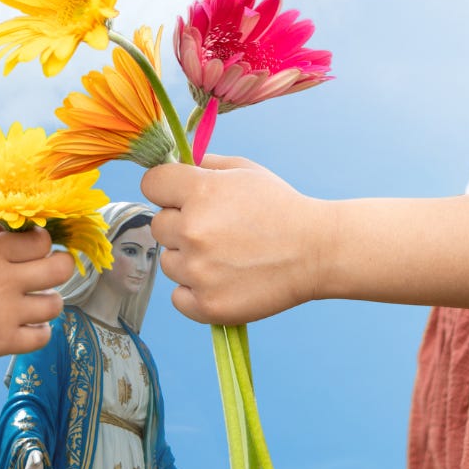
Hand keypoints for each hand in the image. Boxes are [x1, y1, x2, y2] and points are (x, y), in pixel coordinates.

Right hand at [0, 220, 75, 371]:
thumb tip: (5, 224)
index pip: (41, 240)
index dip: (43, 243)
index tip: (36, 249)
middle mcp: (4, 279)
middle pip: (59, 268)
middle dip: (61, 267)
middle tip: (51, 271)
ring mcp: (6, 312)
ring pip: (54, 304)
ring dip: (49, 302)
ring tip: (37, 301)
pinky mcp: (2, 341)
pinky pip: (41, 337)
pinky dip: (39, 332)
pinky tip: (28, 326)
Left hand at [141, 155, 326, 324]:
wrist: (317, 252)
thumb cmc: (281, 209)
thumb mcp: (245, 171)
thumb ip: (204, 164)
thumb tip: (174, 165)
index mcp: (200, 191)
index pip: (151, 184)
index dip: (167, 189)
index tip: (181, 197)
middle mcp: (193, 230)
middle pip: (158, 226)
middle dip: (181, 225)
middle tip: (216, 230)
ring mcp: (199, 270)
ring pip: (168, 263)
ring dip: (189, 260)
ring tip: (225, 256)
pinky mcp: (207, 304)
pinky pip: (178, 297)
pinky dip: (195, 292)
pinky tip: (221, 281)